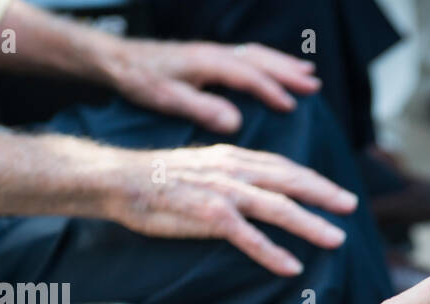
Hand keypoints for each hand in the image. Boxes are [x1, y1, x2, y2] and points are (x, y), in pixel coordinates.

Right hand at [105, 143, 357, 274]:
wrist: (120, 180)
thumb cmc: (159, 180)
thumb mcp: (204, 168)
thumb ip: (233, 175)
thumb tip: (256, 188)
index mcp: (234, 158)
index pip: (283, 167)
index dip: (314, 179)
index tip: (337, 192)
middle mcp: (233, 170)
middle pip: (290, 181)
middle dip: (324, 194)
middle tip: (352, 207)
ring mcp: (222, 192)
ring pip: (277, 208)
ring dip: (310, 224)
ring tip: (335, 238)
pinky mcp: (208, 215)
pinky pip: (248, 237)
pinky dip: (272, 252)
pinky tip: (291, 266)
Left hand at [107, 40, 321, 131]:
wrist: (116, 59)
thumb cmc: (139, 80)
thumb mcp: (166, 98)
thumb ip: (201, 109)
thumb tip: (235, 122)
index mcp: (207, 63)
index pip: (248, 75)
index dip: (271, 90)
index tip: (291, 107)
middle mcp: (213, 53)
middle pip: (260, 59)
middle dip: (288, 71)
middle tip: (314, 85)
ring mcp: (212, 53)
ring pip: (256, 55)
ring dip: (282, 64)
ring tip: (307, 74)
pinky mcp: (207, 57)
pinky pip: (247, 57)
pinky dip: (267, 63)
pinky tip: (273, 72)